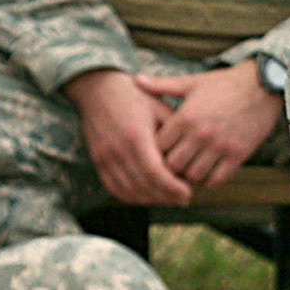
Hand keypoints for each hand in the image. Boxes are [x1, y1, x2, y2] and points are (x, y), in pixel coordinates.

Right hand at [66, 67, 192, 204]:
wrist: (100, 89)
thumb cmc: (137, 96)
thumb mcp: (161, 108)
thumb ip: (174, 132)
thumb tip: (192, 156)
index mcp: (136, 136)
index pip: (155, 173)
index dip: (172, 188)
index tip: (188, 193)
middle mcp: (117, 150)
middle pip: (142, 186)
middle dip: (165, 197)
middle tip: (184, 199)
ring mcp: (104, 157)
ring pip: (127, 191)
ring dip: (149, 199)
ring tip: (169, 199)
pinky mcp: (97, 160)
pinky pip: (113, 187)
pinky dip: (130, 196)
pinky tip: (147, 195)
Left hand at [135, 62, 282, 187]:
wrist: (264, 84)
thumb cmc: (226, 83)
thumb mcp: (192, 82)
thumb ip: (162, 85)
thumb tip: (136, 80)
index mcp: (186, 116)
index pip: (158, 147)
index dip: (155, 151)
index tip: (160, 149)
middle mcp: (201, 133)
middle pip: (173, 165)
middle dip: (170, 166)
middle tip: (173, 163)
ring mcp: (221, 146)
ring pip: (193, 175)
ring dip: (189, 175)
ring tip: (190, 167)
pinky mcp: (238, 154)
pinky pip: (217, 180)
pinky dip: (209, 180)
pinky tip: (209, 170)